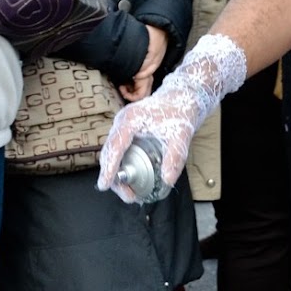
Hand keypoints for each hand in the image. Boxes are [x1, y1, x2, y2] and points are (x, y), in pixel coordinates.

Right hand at [98, 32, 247, 201]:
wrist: (184, 94)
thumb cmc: (181, 109)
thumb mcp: (181, 135)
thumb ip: (174, 157)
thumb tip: (168, 180)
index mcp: (131, 120)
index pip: (115, 147)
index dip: (109, 168)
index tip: (105, 184)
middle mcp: (123, 121)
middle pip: (109, 153)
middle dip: (115, 177)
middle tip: (128, 196)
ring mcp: (123, 125)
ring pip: (112, 153)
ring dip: (117, 173)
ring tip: (129, 192)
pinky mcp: (127, 129)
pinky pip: (118, 150)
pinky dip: (121, 165)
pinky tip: (130, 177)